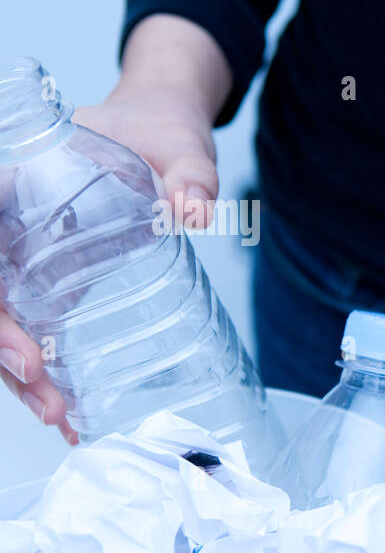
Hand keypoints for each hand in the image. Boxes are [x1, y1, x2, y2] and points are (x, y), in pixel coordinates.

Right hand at [1, 14, 228, 443]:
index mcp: (13, 182)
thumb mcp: (179, 147)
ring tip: (61, 418)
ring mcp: (20, 255)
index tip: (29, 351)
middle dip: (5, 353)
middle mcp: (6, 223)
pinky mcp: (45, 279)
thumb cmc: (158, 134)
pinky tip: (66, 408)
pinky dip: (40, 370)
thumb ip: (190, 174)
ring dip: (19, 375)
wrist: (159, 136)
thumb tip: (197, 209)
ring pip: (2, 319)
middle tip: (50, 400)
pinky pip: (28, 327)